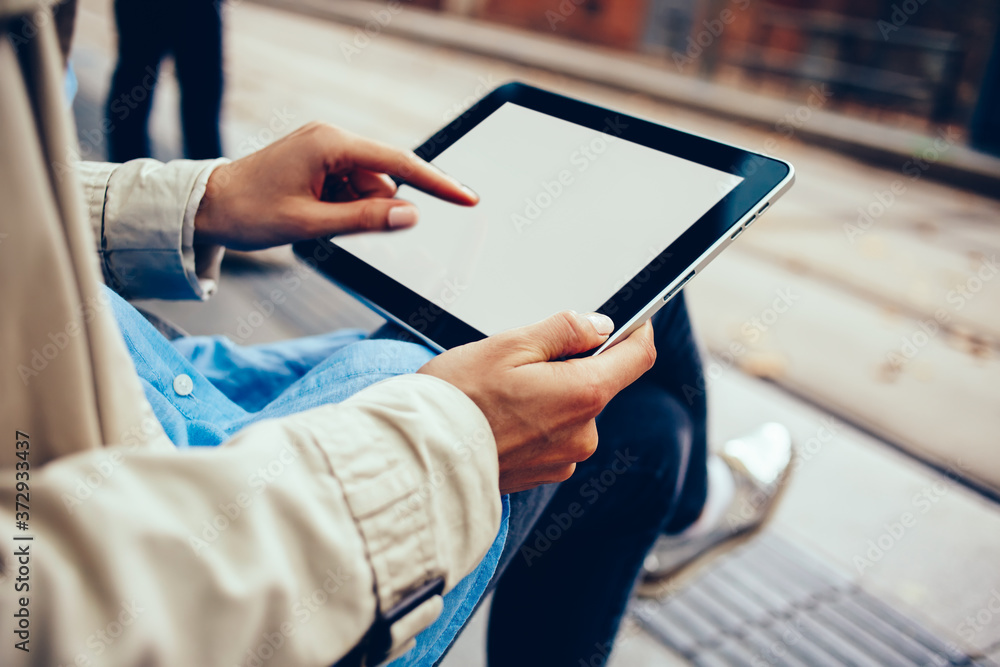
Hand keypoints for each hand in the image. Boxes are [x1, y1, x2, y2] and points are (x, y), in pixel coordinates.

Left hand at [194, 122, 477, 250]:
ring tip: (315, 223)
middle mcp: (330, 138)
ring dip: (356, 212)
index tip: (466, 198)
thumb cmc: (250, 212)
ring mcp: (323, 148)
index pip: (399, 163)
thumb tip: (410, 215)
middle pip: (382, 178)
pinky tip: (316, 216)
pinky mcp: (318, 161)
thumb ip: (365, 220)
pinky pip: (350, 187)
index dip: (436, 183)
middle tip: (335, 227)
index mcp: (330, 144)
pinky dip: (345, 207)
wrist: (207, 206)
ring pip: (368, 187)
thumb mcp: (311, 224)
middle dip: (376, 209)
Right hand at [418, 312, 655, 494]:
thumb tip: (599, 326)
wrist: (420, 456)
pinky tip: (498, 420)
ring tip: (500, 396)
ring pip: (570, 411)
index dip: (637, 332)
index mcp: (583, 394)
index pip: (637, 358)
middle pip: (596, 384)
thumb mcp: (509, 344)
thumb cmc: (457, 399)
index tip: (632, 321)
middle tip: (520, 362)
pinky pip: (551, 437)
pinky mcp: (543, 475)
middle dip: (568, 367)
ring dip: (548, 397)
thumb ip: (564, 330)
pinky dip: (533, 423)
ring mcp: (564, 459)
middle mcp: (583, 433)